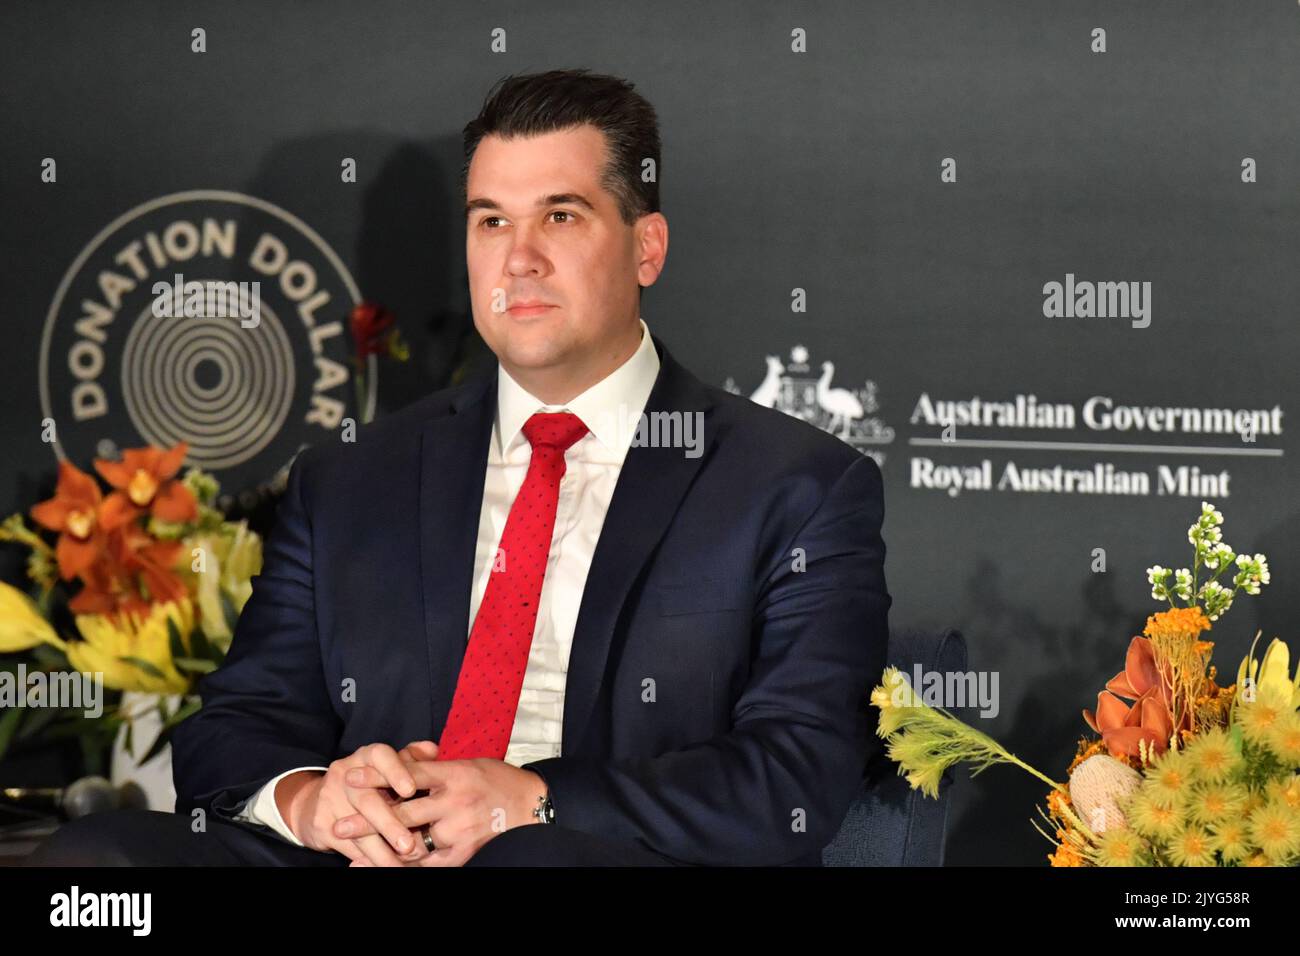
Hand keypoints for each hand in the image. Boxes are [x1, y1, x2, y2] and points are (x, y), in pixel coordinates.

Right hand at [278, 742, 430, 865]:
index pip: (381, 756)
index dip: (396, 771)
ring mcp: (330, 798)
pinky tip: (382, 866)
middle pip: (367, 800)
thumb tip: (432, 748)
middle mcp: (346, 773)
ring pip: (357, 829)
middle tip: (408, 846)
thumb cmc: (370, 783)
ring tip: (399, 865)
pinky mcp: (321, 824)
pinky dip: (367, 859)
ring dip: (380, 852)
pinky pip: (347, 845)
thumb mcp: (390, 768)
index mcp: (367, 756)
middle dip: (389, 825)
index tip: (411, 790)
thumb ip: (412, 759)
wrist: (318, 800)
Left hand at [336, 754, 546, 866]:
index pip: (409, 773)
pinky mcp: (465, 852)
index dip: (378, 775)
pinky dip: (405, 868)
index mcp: (455, 773)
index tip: (352, 777)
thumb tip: (401, 763)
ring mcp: (460, 829)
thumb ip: (436, 766)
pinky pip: (430, 865)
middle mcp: (456, 802)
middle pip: (404, 811)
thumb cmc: (498, 780)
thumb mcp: (468, 763)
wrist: (532, 805)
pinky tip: (384, 868)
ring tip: (353, 853)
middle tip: (340, 824)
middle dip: (369, 818)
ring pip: (414, 842)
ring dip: (381, 848)